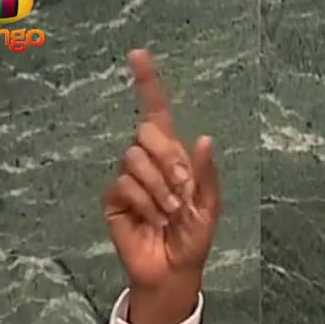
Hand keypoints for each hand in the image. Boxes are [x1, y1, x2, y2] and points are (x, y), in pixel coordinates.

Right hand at [103, 49, 220, 323]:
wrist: (174, 268)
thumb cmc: (194, 237)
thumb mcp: (210, 206)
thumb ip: (207, 174)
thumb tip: (204, 139)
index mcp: (174, 156)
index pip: (158, 112)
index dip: (148, 84)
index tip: (138, 54)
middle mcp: (149, 161)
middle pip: (147, 133)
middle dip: (169, 160)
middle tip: (183, 190)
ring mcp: (129, 178)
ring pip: (135, 161)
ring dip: (159, 189)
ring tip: (170, 212)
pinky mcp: (114, 199)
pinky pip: (124, 186)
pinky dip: (144, 204)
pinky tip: (152, 219)